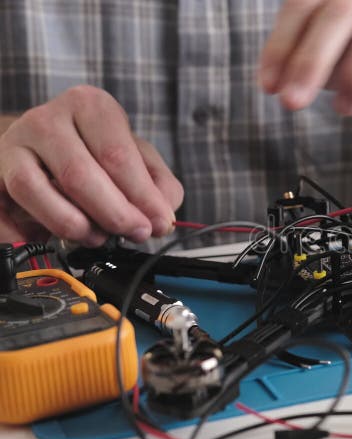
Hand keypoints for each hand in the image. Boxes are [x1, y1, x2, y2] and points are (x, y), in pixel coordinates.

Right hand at [0, 85, 183, 245]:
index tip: (157, 223)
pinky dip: (18, 233)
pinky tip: (43, 243)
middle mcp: (46, 119)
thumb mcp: (138, 155)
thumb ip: (158, 184)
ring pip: (32, 188)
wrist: (42, 142)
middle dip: (113, 213)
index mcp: (89, 107)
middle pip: (78, 173)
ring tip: (96, 238)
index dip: (141, 196)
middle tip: (134, 234)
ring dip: (69, 223)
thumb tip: (162, 216)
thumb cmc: (96, 149)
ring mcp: (12, 144)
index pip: (117, 155)